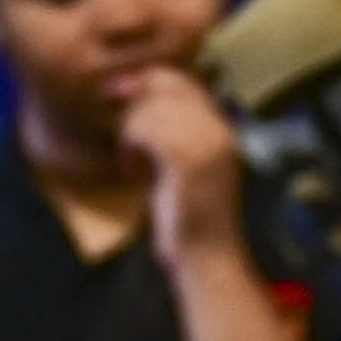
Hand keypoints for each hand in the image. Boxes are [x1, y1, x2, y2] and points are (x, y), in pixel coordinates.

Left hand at [118, 70, 248, 261]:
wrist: (206, 260)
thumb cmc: (186, 219)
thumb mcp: (176, 166)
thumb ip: (165, 132)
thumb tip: (133, 95)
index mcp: (222, 129)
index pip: (184, 82)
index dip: (149, 80)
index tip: (118, 92)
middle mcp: (220, 130)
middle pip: (167, 86)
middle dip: (135, 103)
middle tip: (123, 136)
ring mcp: (208, 144)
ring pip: (152, 107)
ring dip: (130, 133)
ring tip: (132, 162)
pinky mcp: (189, 161)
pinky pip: (147, 129)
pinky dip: (131, 148)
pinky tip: (133, 172)